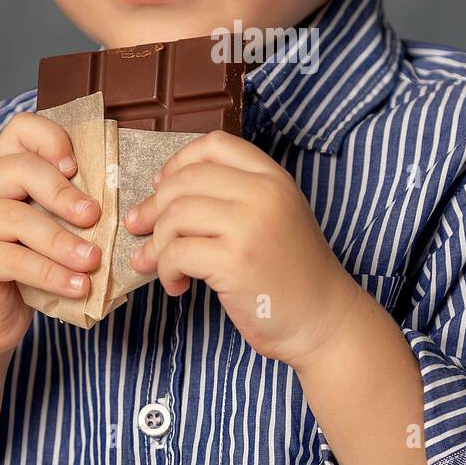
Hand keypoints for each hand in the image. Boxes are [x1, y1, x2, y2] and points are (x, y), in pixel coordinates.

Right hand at [0, 111, 101, 360]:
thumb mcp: (46, 229)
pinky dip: (53, 274)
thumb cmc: (23, 269)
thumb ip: (64, 205)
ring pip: (20, 219)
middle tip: (95, 217)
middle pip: (21, 169)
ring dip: (64, 241)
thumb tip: (116, 196)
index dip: (52, 140)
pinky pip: (16, 260)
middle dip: (64, 193)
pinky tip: (78, 286)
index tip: (77, 168)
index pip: (21, 128)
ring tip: (93, 261)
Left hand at [124, 130, 361, 367]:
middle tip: (142, 230)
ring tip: (162, 265)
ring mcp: (250, 226)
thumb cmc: (292, 273)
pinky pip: (176, 252)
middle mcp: (264, 194)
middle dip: (154, 206)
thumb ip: (235, 195)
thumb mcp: (276, 216)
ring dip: (157, 244)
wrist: (323, 320)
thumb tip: (162, 188)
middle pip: (186, 180)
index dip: (178, 162)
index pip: (215, 144)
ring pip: (175, 215)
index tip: (162, 186)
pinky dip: (165, 270)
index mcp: (273, 178)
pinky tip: (178, 285)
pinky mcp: (234, 262)